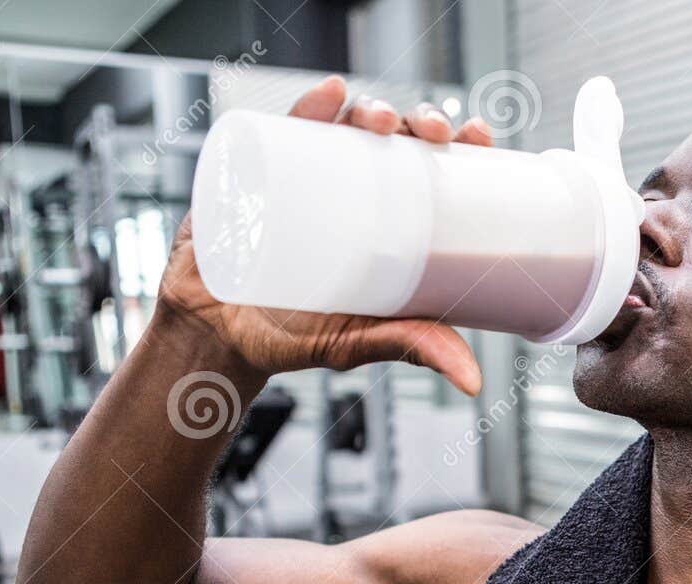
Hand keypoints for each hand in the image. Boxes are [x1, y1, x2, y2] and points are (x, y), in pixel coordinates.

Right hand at [155, 76, 494, 394]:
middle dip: (419, 122)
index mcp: (385, 224)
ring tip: (381, 121)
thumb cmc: (290, 338)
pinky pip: (285, 128)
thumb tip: (473, 382)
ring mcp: (304, 176)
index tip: (478, 134)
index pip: (431, 170)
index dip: (460, 144)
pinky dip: (309, 105)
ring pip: (346, 126)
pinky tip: (331, 92)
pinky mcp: (259, 171)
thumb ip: (411, 347)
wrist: (212, 336)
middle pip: (394, 139)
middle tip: (434, 133)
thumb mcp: (357, 342)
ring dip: (371, 107)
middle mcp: (350, 192)